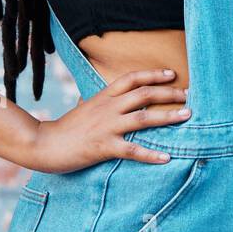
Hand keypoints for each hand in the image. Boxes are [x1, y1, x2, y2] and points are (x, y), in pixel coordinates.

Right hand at [25, 68, 189, 172]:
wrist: (44, 144)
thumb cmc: (66, 128)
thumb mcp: (85, 107)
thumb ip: (101, 101)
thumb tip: (112, 96)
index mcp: (103, 96)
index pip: (131, 78)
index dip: (152, 74)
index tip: (171, 74)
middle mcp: (108, 108)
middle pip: (143, 94)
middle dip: (168, 93)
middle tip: (188, 94)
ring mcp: (106, 127)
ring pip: (143, 118)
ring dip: (167, 116)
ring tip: (186, 115)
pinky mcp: (103, 147)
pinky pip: (132, 150)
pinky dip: (151, 154)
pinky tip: (167, 158)